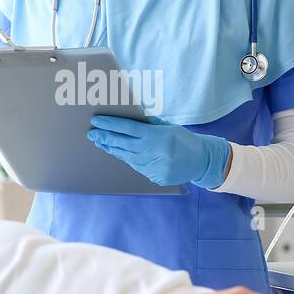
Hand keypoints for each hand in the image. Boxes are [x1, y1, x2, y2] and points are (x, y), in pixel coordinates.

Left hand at [88, 115, 231, 187]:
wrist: (202, 160)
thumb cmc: (184, 139)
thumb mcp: (168, 127)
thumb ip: (148, 124)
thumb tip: (127, 116)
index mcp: (157, 136)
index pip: (128, 128)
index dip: (110, 124)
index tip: (96, 121)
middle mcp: (153, 152)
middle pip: (123, 144)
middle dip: (105, 138)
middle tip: (92, 133)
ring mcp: (153, 167)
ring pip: (126, 157)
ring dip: (112, 149)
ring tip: (100, 142)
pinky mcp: (155, 177)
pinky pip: (135, 166)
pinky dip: (125, 158)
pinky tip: (116, 152)